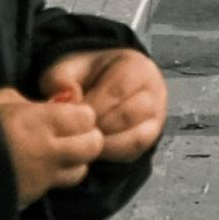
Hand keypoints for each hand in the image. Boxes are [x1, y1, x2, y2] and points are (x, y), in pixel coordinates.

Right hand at [0, 91, 110, 202]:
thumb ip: (28, 102)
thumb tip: (47, 108)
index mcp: (41, 122)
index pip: (87, 117)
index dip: (80, 115)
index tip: (68, 113)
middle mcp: (49, 151)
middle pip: (93, 146)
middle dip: (87, 138)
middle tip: (72, 134)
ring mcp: (42, 178)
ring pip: (80, 171)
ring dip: (75, 162)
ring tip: (58, 154)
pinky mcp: (33, 198)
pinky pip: (56, 186)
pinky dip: (54, 177)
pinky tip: (38, 168)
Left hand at [47, 49, 169, 161]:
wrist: (99, 85)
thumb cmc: (85, 77)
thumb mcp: (67, 70)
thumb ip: (62, 81)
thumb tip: (70, 99)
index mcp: (136, 66)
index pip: (118, 90)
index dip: (92, 107)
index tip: (72, 116)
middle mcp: (154, 90)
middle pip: (128, 116)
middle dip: (98, 127)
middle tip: (77, 132)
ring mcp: (156, 115)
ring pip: (136, 137)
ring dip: (106, 144)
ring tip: (85, 140)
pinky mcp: (151, 137)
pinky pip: (136, 151)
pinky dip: (112, 153)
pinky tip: (95, 148)